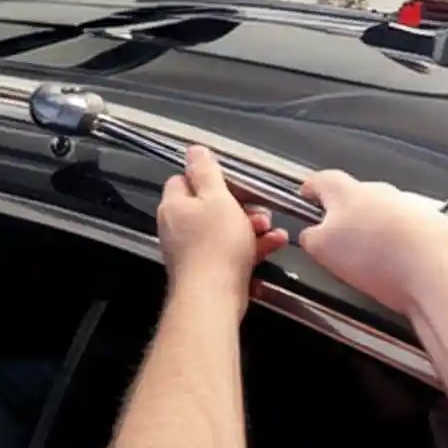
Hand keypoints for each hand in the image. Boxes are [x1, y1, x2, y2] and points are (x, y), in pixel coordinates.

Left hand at [157, 145, 288, 303]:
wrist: (213, 297)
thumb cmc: (215, 245)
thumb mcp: (216, 198)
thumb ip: (206, 172)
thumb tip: (194, 150)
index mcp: (175, 205)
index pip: (184, 180)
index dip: (208, 178)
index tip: (231, 182)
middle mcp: (177, 227)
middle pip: (208, 206)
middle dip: (239, 205)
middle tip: (258, 208)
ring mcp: (191, 250)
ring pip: (222, 230)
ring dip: (250, 226)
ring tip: (270, 228)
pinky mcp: (206, 270)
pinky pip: (229, 251)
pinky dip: (250, 247)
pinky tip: (273, 244)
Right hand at [299, 170, 447, 314]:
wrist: (436, 275)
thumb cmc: (378, 259)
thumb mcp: (321, 251)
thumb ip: (309, 236)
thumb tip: (310, 234)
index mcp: (347, 192)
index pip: (322, 179)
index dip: (311, 188)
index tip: (307, 194)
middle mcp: (381, 191)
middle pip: (355, 196)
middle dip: (346, 215)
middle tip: (339, 242)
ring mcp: (411, 205)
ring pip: (385, 213)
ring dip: (377, 229)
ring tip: (373, 261)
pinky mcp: (437, 224)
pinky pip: (412, 230)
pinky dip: (404, 243)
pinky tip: (401, 266)